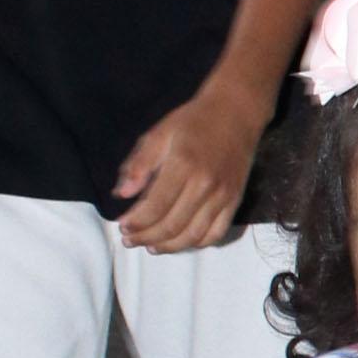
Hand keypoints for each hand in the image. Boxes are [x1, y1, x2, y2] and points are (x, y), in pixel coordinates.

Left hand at [116, 75, 263, 251]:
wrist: (236, 111)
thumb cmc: (193, 121)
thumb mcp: (160, 133)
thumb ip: (140, 164)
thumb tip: (121, 194)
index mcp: (183, 165)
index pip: (155, 207)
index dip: (136, 222)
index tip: (121, 226)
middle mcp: (205, 184)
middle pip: (172, 225)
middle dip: (145, 237)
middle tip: (129, 239)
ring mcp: (223, 195)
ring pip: (193, 235)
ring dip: (168, 246)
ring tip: (150, 246)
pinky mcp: (235, 200)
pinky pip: (216, 233)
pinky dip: (196, 243)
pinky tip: (179, 241)